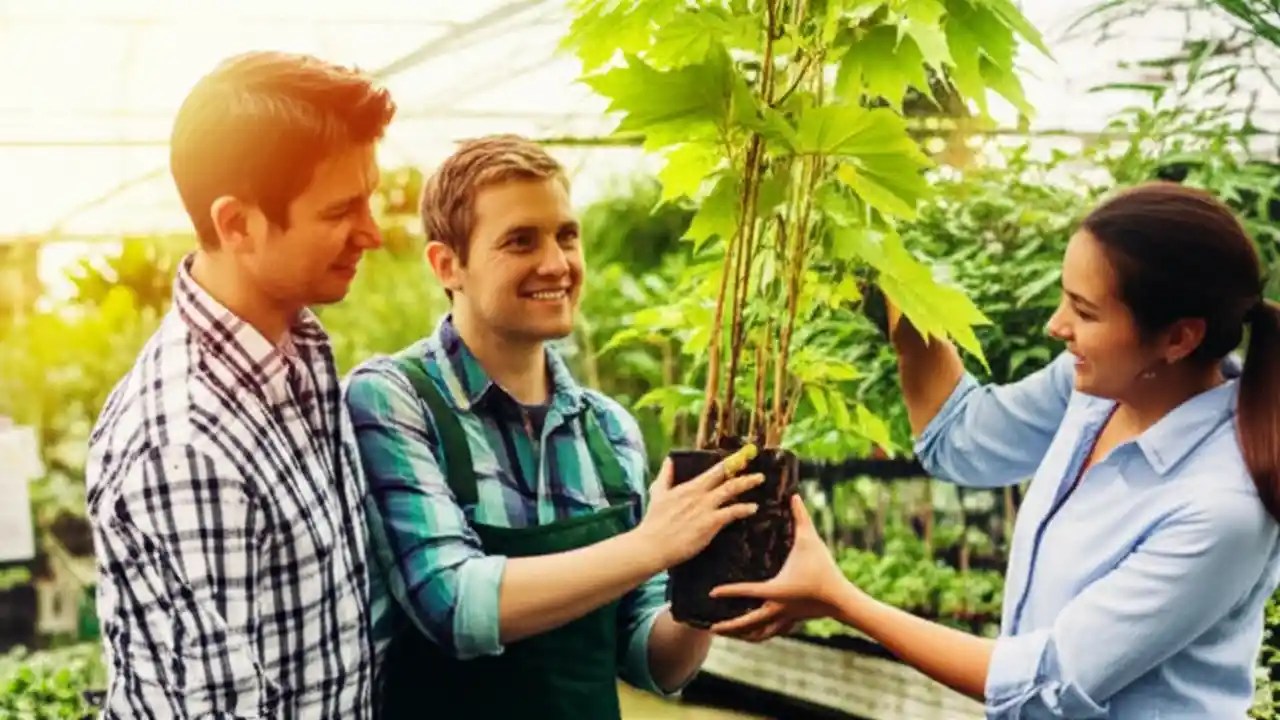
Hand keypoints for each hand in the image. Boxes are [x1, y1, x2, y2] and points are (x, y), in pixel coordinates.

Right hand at [636, 445, 764, 570]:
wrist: (652, 545)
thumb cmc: (653, 522)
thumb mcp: (657, 494)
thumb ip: (665, 476)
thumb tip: (669, 460)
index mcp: (689, 487)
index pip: (713, 470)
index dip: (729, 462)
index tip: (741, 456)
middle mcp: (699, 494)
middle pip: (726, 477)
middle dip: (743, 470)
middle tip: (758, 471)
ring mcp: (705, 508)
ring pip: (731, 491)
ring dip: (746, 484)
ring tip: (759, 481)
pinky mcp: (710, 523)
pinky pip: (732, 512)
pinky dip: (744, 509)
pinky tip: (752, 508)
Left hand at [708, 494, 852, 642]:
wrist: (842, 600)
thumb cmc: (824, 569)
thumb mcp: (811, 540)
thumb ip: (800, 516)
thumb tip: (794, 494)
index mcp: (776, 590)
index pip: (746, 592)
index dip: (727, 592)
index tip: (711, 593)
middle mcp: (777, 608)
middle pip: (747, 623)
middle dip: (729, 627)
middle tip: (711, 628)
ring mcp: (785, 618)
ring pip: (759, 633)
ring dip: (743, 635)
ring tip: (729, 635)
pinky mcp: (793, 622)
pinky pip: (772, 632)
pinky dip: (761, 634)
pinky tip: (754, 634)